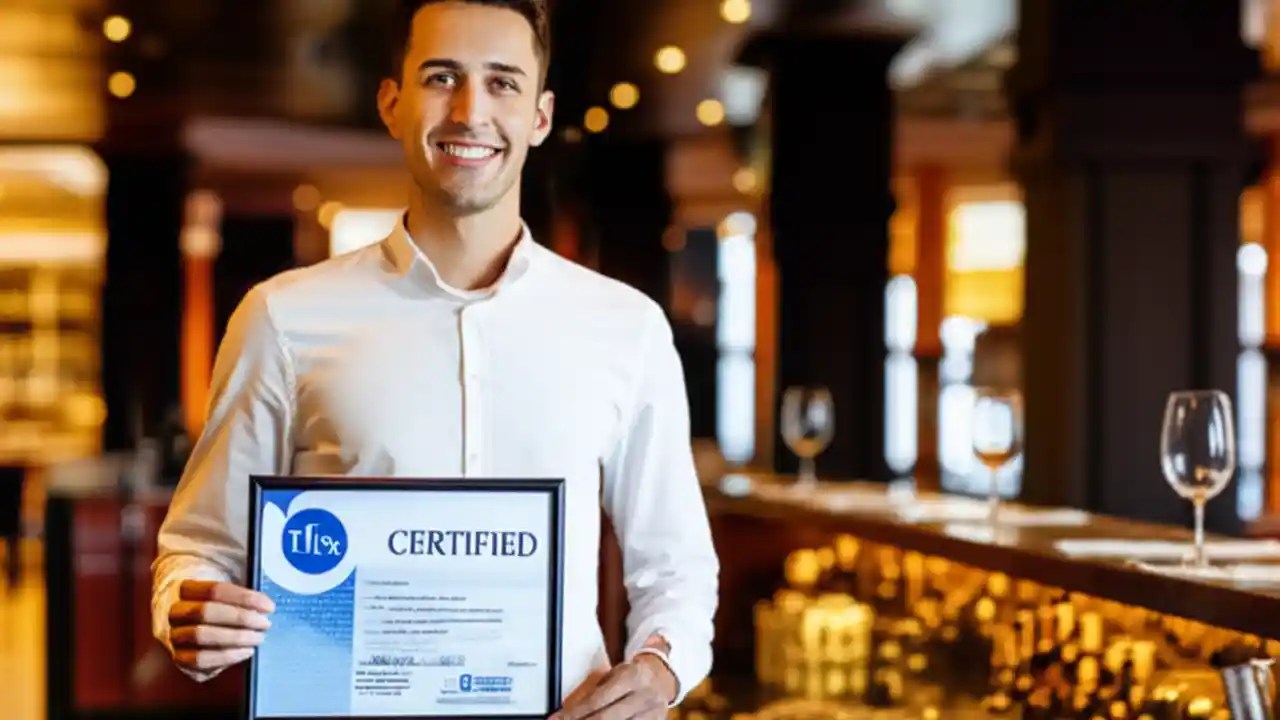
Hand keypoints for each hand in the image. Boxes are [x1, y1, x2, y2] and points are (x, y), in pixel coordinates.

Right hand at [167, 579, 273, 673]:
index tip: (269, 606)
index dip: (244, 598)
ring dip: (235, 637)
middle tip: (264, 624)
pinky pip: (200, 659)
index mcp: (187, 589)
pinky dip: (227, 656)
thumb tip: (265, 604)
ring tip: (258, 638)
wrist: (204, 634)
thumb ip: (244, 595)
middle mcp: (175, 612)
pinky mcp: (180, 659)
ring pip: (201, 635)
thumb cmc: (225, 610)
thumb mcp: (232, 595)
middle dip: (240, 618)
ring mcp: (174, 636)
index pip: (215, 590)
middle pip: (205, 612)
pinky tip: (246, 651)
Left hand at [550, 654, 675, 718]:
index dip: (575, 712)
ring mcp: (652, 714)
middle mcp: (644, 696)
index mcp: (632, 676)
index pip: (598, 699)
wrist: (663, 677)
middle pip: (606, 719)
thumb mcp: (614, 674)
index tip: (558, 718)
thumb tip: (568, 709)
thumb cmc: (633, 675)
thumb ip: (594, 691)